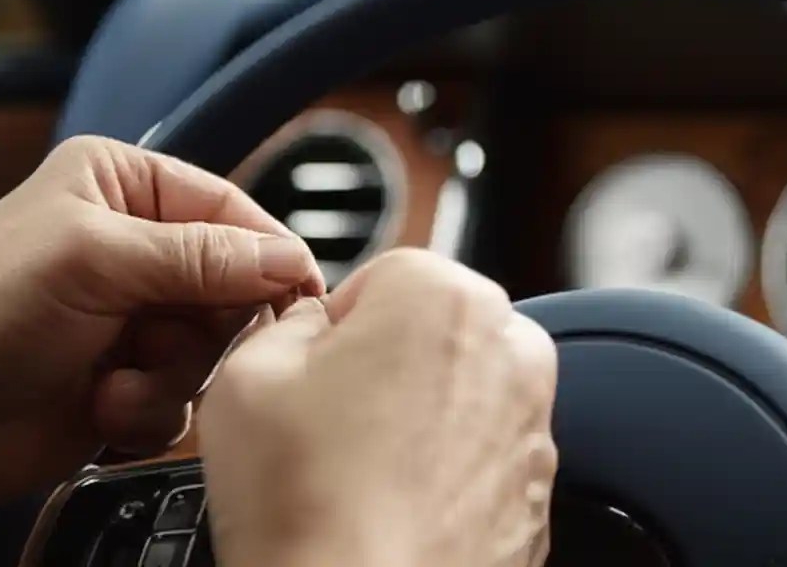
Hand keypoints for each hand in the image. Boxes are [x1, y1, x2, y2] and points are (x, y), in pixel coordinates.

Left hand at [0, 135, 322, 517]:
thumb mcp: (95, 259)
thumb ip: (201, 256)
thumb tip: (288, 258)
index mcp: (126, 188)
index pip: (231, 210)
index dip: (268, 253)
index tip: (297, 291)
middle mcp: (138, 248)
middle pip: (236, 286)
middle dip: (207, 328)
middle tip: (170, 345)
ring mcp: (136, 319)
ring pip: (217, 349)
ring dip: (172, 377)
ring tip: (116, 382)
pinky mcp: (133, 380)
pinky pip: (189, 398)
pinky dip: (152, 412)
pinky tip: (103, 408)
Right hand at [199, 248, 557, 566]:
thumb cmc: (309, 505)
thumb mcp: (247, 375)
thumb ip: (288, 320)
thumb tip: (311, 324)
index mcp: (443, 293)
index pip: (377, 279)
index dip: (332, 332)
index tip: (313, 375)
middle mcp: (510, 346)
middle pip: (430, 332)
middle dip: (385, 367)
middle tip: (332, 428)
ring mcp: (535, 421)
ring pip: (460, 393)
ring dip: (419, 419)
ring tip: (362, 476)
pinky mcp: (540, 488)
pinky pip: (483, 456)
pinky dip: (448, 472)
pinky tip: (399, 507)